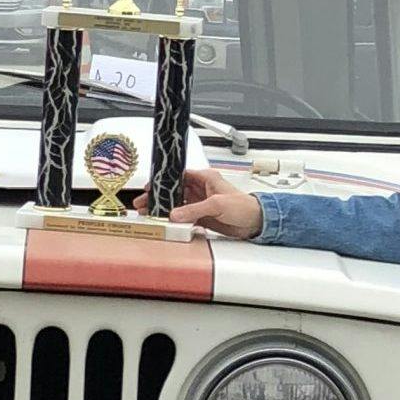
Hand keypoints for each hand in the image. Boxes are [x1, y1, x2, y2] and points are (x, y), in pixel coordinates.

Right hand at [135, 166, 262, 238]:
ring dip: (164, 209)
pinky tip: (165, 223)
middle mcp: (201, 189)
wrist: (255, 222)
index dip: (164, 181)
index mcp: (205, 178)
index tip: (151, 186)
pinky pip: (184, 218)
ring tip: (150, 213)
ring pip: (176, 205)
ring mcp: (200, 204)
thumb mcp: (217, 204)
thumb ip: (194, 209)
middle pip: (174, 191)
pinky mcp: (202, 217)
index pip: (180, 176)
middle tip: (144, 202)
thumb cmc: (244, 206)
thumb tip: (175, 214)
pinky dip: (174, 220)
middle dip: (159, 196)